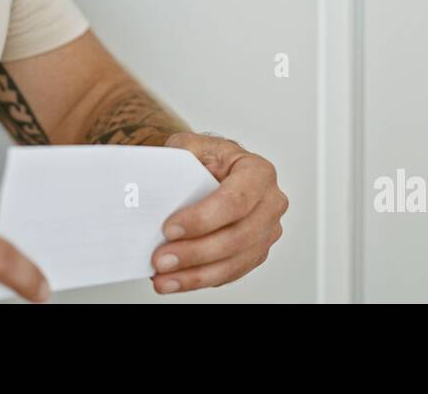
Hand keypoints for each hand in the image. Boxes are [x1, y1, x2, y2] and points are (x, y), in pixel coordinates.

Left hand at [150, 132, 287, 293]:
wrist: (215, 170)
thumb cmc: (207, 159)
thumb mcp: (192, 146)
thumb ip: (178, 158)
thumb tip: (157, 181)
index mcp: (258, 172)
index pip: (235, 200)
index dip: (203, 218)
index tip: (170, 228)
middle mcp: (270, 203)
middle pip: (237, 236)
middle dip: (195, 252)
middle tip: (162, 258)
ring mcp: (266, 232)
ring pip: (234, 261)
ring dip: (195, 274)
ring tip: (163, 277)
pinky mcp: (255, 253)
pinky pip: (230, 274)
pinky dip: (199, 280)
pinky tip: (175, 280)